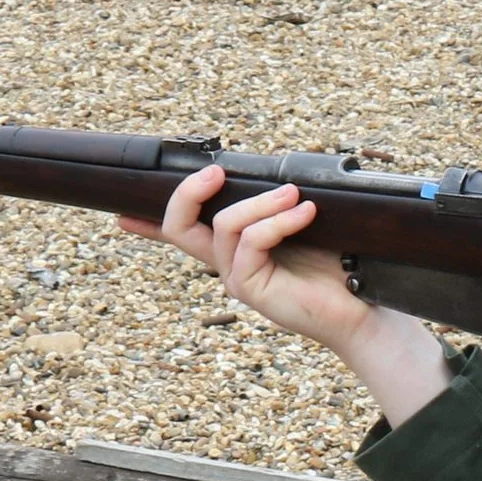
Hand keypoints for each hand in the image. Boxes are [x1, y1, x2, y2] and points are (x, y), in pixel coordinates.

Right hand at [118, 165, 372, 354]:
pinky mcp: (251, 289)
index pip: (182, 234)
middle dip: (188, 192)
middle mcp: (227, 265)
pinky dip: (278, 221)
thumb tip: (279, 173)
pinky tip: (305, 214)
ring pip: (224, 224)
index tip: (121, 215)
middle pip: (178, 226)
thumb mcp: (303, 225)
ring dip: (261, 202)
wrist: (361, 309)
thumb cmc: (336, 267)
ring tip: (296, 197)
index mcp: (234, 250)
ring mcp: (236, 278)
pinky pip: (251, 242)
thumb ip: (278, 203)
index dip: (147, 225)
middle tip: (215, 171)